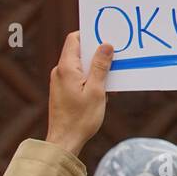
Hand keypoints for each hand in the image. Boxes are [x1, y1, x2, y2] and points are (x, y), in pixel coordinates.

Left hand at [46, 32, 112, 157]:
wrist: (65, 140)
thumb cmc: (81, 118)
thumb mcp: (96, 90)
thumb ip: (100, 66)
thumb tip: (106, 45)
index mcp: (66, 68)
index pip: (74, 39)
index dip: (90, 35)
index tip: (107, 36)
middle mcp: (60, 72)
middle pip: (78, 51)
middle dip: (97, 52)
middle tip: (116, 56)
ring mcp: (60, 81)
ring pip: (80, 65)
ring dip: (97, 68)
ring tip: (112, 77)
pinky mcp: (63, 91)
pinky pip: (78, 77)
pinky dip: (91, 78)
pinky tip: (104, 90)